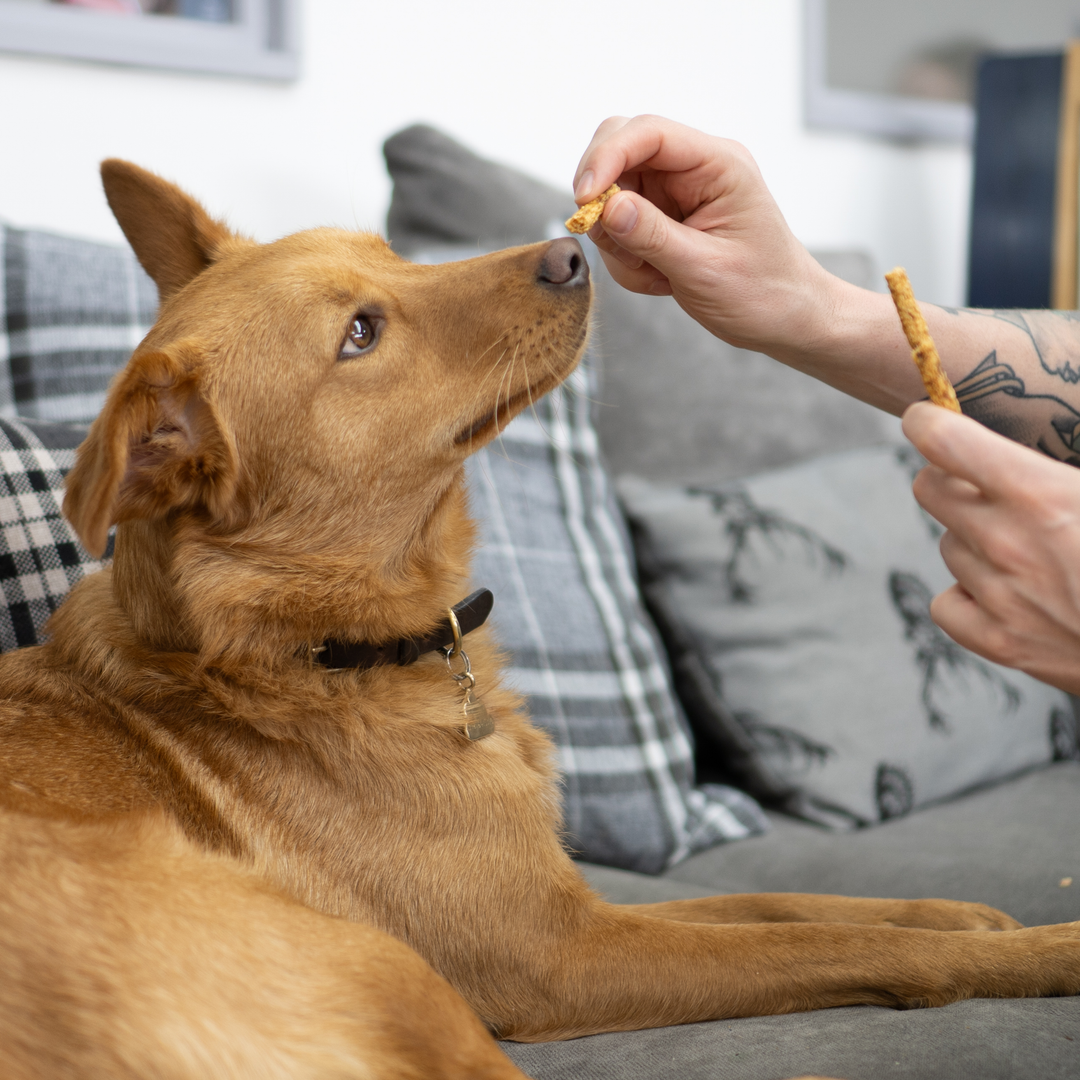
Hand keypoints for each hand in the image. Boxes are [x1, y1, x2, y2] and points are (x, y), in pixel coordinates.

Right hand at [572, 115, 838, 356]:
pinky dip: (625, 259)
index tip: (584, 197)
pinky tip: (660, 279)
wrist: (785, 319)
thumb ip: (653, 236)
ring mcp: (676, 193)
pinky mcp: (663, 219)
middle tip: (608, 239)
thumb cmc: (763, 292)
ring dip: (618, 241)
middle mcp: (694, 169)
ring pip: (612, 195)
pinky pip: (620, 228)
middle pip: (620, 149)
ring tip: (656, 275)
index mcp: (718, 164)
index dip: (607, 157)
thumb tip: (607, 207)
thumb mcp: (705, 269)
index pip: (649, 133)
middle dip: (603, 196)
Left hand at [904, 400, 1079, 694]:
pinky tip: (1004, 592)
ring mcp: (999, 595)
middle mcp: (1006, 542)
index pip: (944, 442)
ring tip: (1027, 548)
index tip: (928, 419)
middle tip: (985, 486)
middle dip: (950, 479)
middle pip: (929, 490)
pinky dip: (966, 596)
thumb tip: (1039, 455)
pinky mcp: (999, 642)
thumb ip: (1058, 468)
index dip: (928, 423)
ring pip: (948, 546)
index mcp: (1039, 494)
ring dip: (973, 541)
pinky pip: (946, 604)